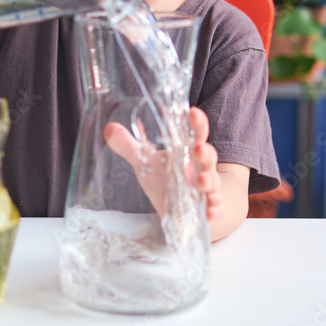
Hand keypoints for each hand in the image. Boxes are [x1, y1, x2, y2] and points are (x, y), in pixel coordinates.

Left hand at [104, 106, 222, 221]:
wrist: (188, 211)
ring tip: (201, 180)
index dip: (196, 123)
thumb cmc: (167, 181)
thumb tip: (109, 128)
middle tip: (197, 148)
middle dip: (204, 152)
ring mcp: (206, 190)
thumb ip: (129, 146)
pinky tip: (211, 213)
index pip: (195, 134)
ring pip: (212, 182)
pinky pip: (215, 210)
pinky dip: (215, 211)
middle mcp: (200, 169)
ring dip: (209, 181)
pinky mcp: (207, 210)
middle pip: (207, 157)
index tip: (193, 112)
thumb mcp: (147, 163)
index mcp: (187, 153)